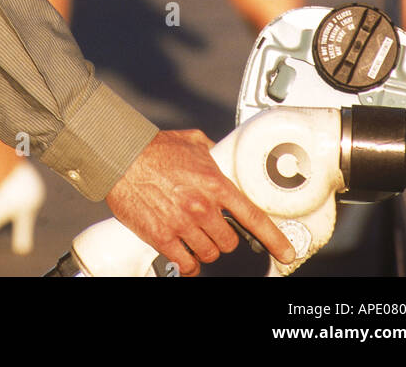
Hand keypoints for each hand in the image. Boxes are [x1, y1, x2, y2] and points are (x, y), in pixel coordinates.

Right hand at [105, 129, 295, 276]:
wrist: (121, 157)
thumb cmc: (153, 148)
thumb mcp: (192, 141)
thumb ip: (212, 151)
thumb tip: (220, 153)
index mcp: (215, 183)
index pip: (253, 217)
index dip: (274, 238)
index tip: (285, 250)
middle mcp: (202, 207)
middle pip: (230, 241)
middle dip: (223, 235)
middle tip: (210, 226)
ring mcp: (183, 225)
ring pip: (210, 253)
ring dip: (204, 247)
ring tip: (192, 234)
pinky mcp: (163, 237)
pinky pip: (186, 263)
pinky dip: (187, 262)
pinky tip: (183, 253)